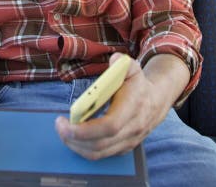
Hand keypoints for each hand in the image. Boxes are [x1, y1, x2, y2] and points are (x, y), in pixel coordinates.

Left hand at [54, 53, 186, 159]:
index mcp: (133, 108)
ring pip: (98, 153)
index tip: (65, 123)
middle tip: (59, 125)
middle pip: (99, 144)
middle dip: (74, 138)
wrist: (156, 101)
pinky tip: (75, 137)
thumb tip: (115, 60)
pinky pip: (101, 155)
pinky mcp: (124, 148)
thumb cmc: (138, 85)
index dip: (85, 129)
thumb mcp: (132, 68)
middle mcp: (132, 129)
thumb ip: (123, 63)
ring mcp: (129, 142)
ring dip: (76, 145)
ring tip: (64, 131)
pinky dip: (84, 149)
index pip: (109, 126)